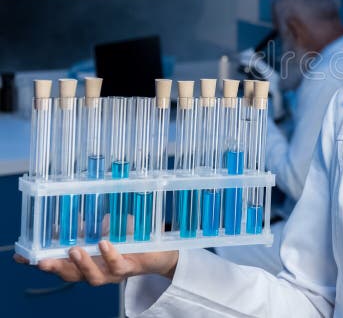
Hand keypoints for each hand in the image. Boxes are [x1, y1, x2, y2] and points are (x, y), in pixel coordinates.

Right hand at [14, 241, 177, 285]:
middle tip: (41, 261)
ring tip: (73, 250)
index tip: (21, 256)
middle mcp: (97, 270)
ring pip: (93, 276)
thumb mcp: (101, 230)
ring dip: (82, 264)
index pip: (58, 265)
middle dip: (55, 269)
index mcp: (86, 262)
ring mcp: (113, 271)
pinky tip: (104, 244)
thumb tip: (56, 223)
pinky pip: (118, 265)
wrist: (163, 247)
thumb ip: (81, 229)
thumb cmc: (129, 238)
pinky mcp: (131, 267)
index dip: (38, 262)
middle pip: (71, 275)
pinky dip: (110, 255)